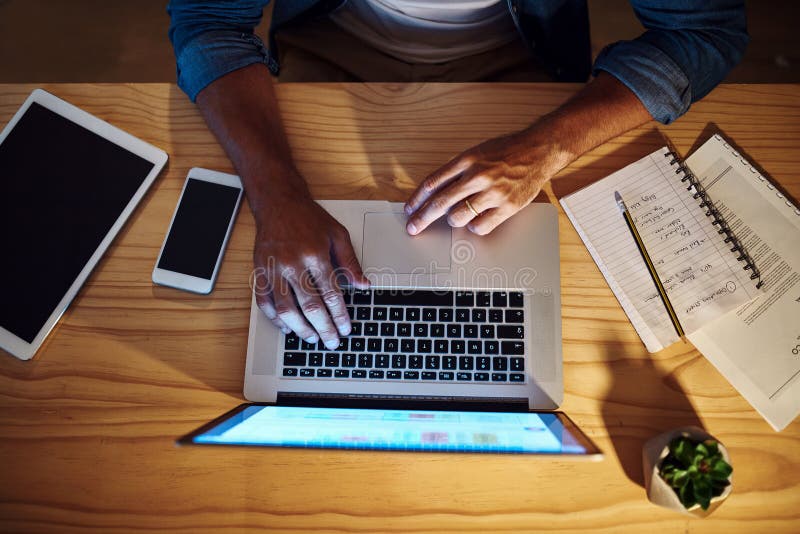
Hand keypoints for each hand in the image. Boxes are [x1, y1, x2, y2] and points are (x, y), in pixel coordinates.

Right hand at [252, 193, 368, 349]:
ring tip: (312, 338)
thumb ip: (350, 262)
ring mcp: (274, 268)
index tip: (345, 328)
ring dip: (300, 328)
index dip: (339, 315)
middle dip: (323, 328)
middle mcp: (293, 263)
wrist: (278, 203)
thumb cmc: (309, 218)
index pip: (331, 294)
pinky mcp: (260, 270)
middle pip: (310, 306)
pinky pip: (264, 300)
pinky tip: (287, 326)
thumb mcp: (337, 234)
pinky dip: (274, 317)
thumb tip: (363, 285)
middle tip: (331, 342)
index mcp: (315, 254)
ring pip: (286, 308)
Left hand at [404, 129, 563, 234]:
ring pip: (458, 218)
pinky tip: (476, 220)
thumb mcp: (477, 152)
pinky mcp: (507, 207)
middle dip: (422, 218)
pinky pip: (480, 227)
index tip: (410, 209)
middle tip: (413, 228)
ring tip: (460, 214)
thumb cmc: (507, 151)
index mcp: (467, 160)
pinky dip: (474, 227)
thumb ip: (457, 170)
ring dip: (453, 220)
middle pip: (440, 203)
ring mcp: (493, 192)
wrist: (539, 150)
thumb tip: (435, 192)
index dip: (417, 198)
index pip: (433, 182)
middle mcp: (477, 176)